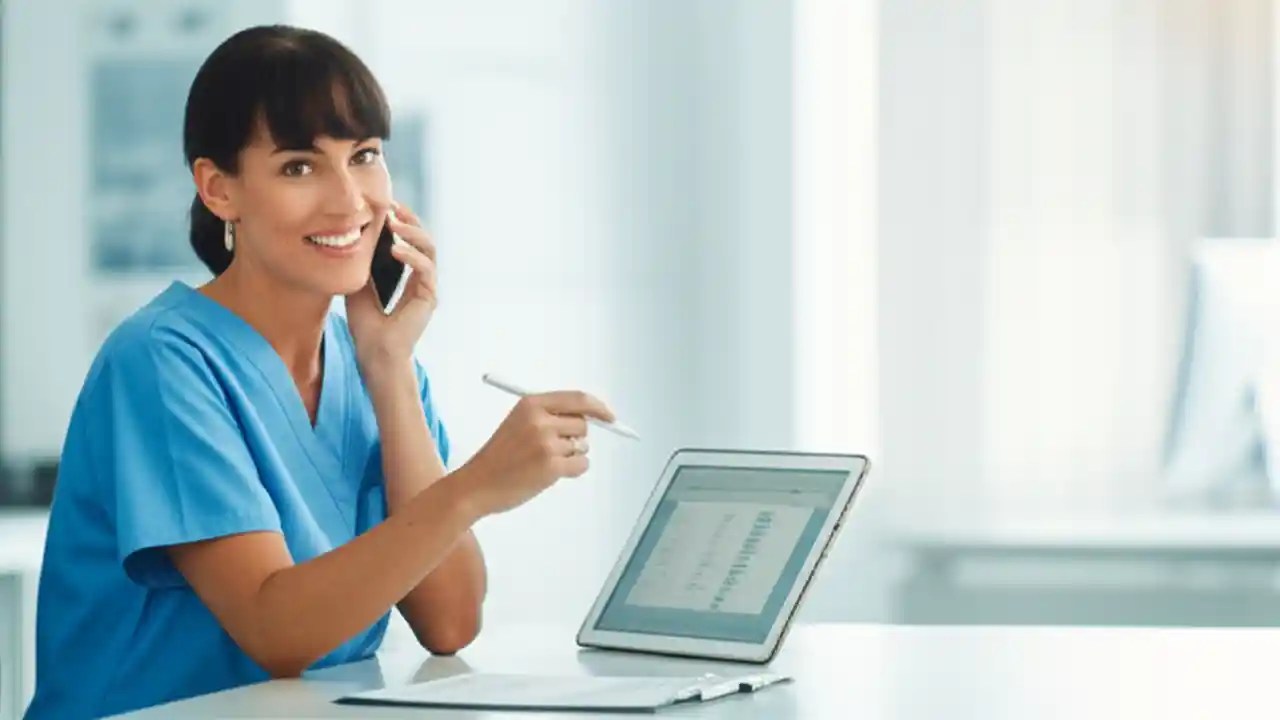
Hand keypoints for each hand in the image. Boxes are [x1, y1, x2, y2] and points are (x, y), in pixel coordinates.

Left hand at [345, 202, 437, 369]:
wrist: (373, 353)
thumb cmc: (366, 325)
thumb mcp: (359, 285)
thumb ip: (363, 263)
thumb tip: (356, 236)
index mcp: (407, 276)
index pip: (410, 241)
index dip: (401, 222)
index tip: (386, 207)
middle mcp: (421, 280)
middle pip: (424, 239)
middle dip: (410, 220)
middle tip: (392, 206)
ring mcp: (427, 288)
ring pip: (430, 249)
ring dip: (413, 233)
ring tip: (394, 223)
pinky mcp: (429, 298)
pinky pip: (426, 270)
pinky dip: (412, 257)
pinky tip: (395, 249)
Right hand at [462, 391, 615, 515]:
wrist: (477, 485)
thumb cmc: (498, 457)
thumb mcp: (518, 423)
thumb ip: (549, 415)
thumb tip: (590, 416)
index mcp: (531, 404)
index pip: (578, 399)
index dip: (598, 407)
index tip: (609, 417)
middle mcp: (539, 420)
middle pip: (582, 424)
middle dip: (575, 437)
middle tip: (552, 449)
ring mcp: (546, 443)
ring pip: (582, 447)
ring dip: (570, 456)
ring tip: (542, 462)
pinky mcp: (551, 467)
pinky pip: (582, 464)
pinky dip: (572, 470)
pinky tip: (549, 473)